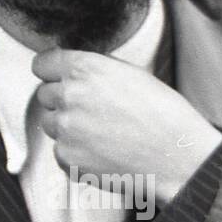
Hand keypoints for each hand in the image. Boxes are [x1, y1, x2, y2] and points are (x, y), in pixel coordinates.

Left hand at [31, 48, 221, 204]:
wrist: (179, 157)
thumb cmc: (163, 114)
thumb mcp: (131, 74)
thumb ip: (94, 68)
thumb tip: (71, 67)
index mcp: (84, 69)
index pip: (42, 64)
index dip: (51, 72)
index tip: (57, 78)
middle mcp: (69, 96)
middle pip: (45, 95)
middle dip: (63, 101)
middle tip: (93, 111)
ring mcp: (66, 130)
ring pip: (51, 124)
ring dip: (68, 128)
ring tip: (102, 133)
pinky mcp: (67, 158)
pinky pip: (60, 152)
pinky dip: (75, 153)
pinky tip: (103, 152)